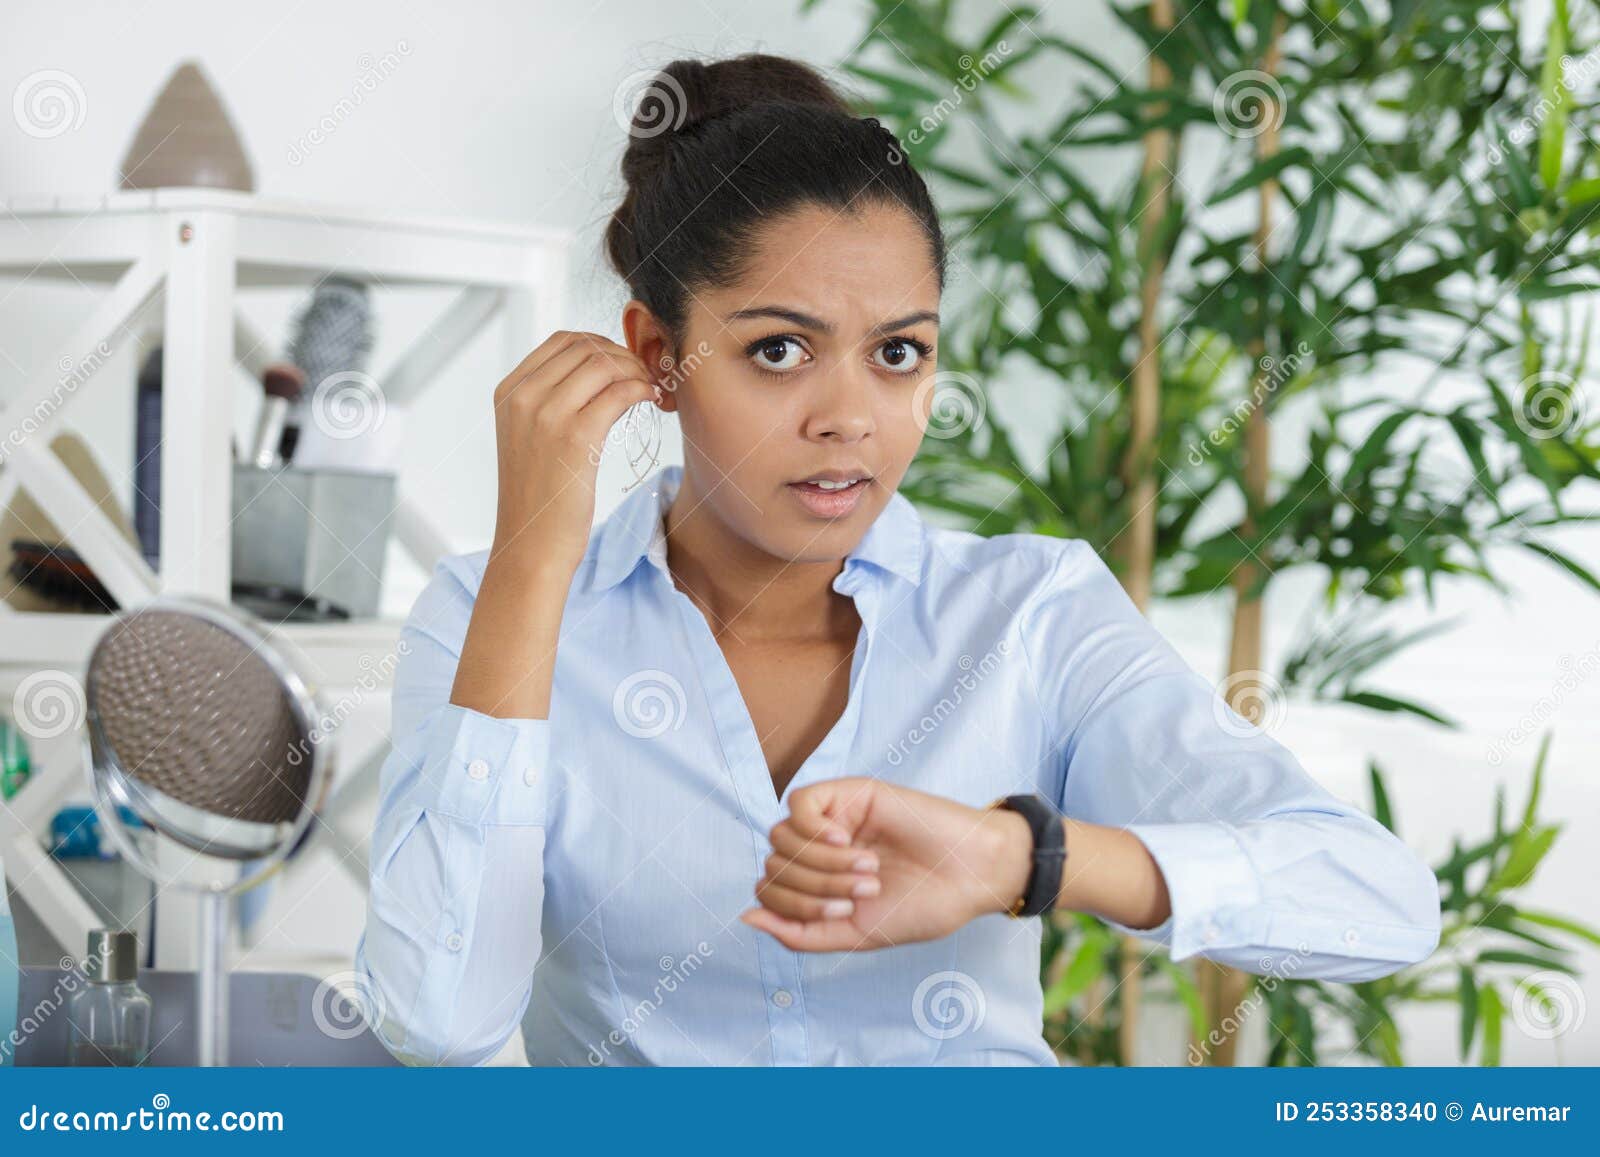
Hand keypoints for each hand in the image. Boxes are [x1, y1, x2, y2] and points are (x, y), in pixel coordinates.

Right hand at [488, 330, 658, 573]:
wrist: (531, 544)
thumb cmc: (539, 497)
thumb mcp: (529, 437)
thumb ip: (550, 400)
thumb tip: (598, 369)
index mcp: (509, 391)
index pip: (563, 341)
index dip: (602, 345)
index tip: (623, 365)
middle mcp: (523, 396)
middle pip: (587, 346)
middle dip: (624, 355)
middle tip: (644, 376)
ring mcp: (546, 414)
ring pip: (605, 363)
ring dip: (637, 370)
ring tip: (650, 389)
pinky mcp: (575, 436)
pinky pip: (619, 392)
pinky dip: (641, 388)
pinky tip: (650, 400)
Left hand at [739, 777, 1033, 952]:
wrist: (968, 877)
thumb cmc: (920, 907)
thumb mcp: (853, 933)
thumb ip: (799, 932)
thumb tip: (747, 916)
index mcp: (817, 884)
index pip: (768, 891)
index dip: (796, 908)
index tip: (847, 913)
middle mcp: (818, 850)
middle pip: (774, 865)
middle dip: (816, 888)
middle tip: (867, 890)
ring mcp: (832, 819)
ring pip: (782, 838)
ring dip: (823, 863)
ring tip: (868, 869)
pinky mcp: (849, 793)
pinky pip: (800, 804)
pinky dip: (815, 829)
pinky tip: (846, 840)